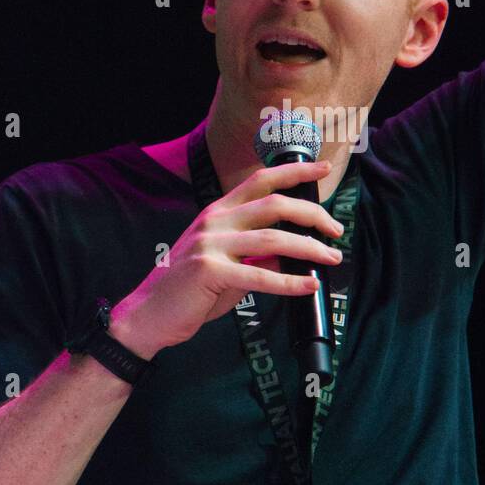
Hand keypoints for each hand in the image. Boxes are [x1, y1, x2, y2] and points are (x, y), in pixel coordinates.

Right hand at [113, 160, 345, 353]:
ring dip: (309, 249)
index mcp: (218, 212)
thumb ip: (257, 257)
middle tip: (336, 230)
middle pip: (274, 205)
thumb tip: (293, 256)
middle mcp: (214, 221)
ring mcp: (210, 245)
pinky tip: (308, 285)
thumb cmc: (189, 290)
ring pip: (273, 239)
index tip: (322, 170)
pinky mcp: (209, 272)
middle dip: (312, 214)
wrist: (148, 314)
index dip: (294, 172)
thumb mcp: (226, 264)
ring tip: (332, 258)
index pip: (260, 181)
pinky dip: (289, 282)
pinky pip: (259, 276)